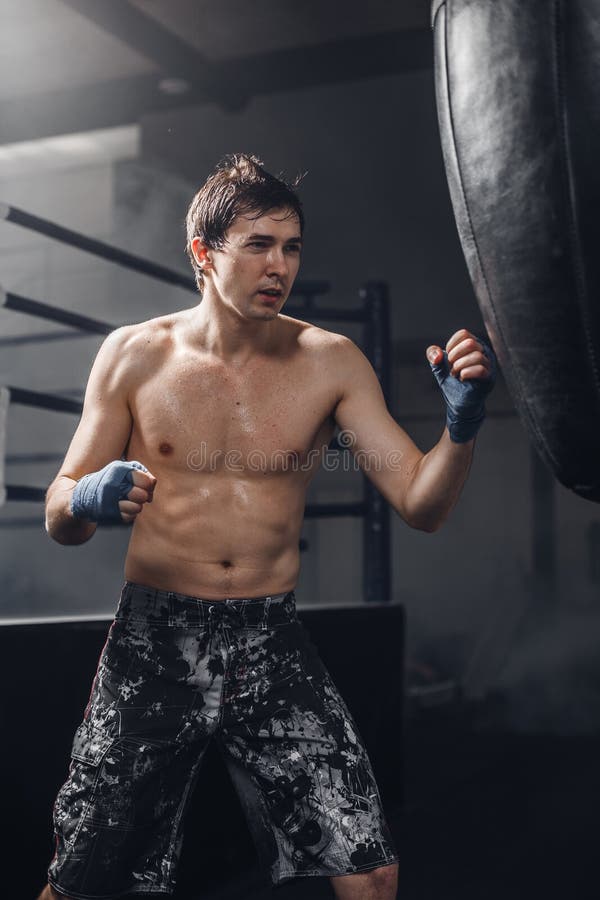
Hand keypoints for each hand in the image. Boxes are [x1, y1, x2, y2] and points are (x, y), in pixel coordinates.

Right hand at [70, 460, 156, 524]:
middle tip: (133, 494)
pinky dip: (128, 514)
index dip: (148, 485)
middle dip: (142, 497)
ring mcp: (108, 500)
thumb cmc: (109, 480)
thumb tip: (152, 485)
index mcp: (119, 469)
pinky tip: (120, 508)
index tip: (142, 486)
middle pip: (142, 496)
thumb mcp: (124, 469)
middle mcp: (112, 484)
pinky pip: (129, 518)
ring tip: (126, 501)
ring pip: (137, 508)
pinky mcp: (107, 513)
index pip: (147, 481)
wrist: (82, 496)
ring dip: (135, 506)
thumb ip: (142, 474)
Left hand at [426, 328, 496, 442]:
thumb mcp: (438, 366)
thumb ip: (433, 355)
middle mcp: (483, 352)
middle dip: (455, 355)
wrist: (457, 402)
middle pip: (470, 343)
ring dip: (460, 366)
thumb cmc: (452, 382)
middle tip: (452, 367)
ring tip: (456, 374)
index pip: (464, 334)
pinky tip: (462, 378)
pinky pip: (481, 370)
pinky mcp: (489, 378)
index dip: (452, 345)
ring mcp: (488, 365)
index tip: (448, 358)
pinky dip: (466, 373)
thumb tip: (437, 355)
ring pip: (477, 356)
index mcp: (473, 345)